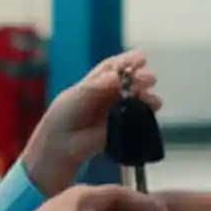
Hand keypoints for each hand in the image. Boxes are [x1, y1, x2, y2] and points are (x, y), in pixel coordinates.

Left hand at [22, 50, 160, 195]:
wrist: (57, 153)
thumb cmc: (60, 122)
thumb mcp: (75, 99)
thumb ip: (95, 88)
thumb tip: (116, 77)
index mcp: (91, 85)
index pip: (111, 68)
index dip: (126, 61)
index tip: (141, 57)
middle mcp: (104, 96)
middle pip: (126, 82)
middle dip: (139, 78)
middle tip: (150, 79)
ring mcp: (113, 112)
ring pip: (133, 98)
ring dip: (145, 94)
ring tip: (152, 97)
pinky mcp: (120, 128)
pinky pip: (135, 115)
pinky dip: (146, 110)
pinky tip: (153, 107)